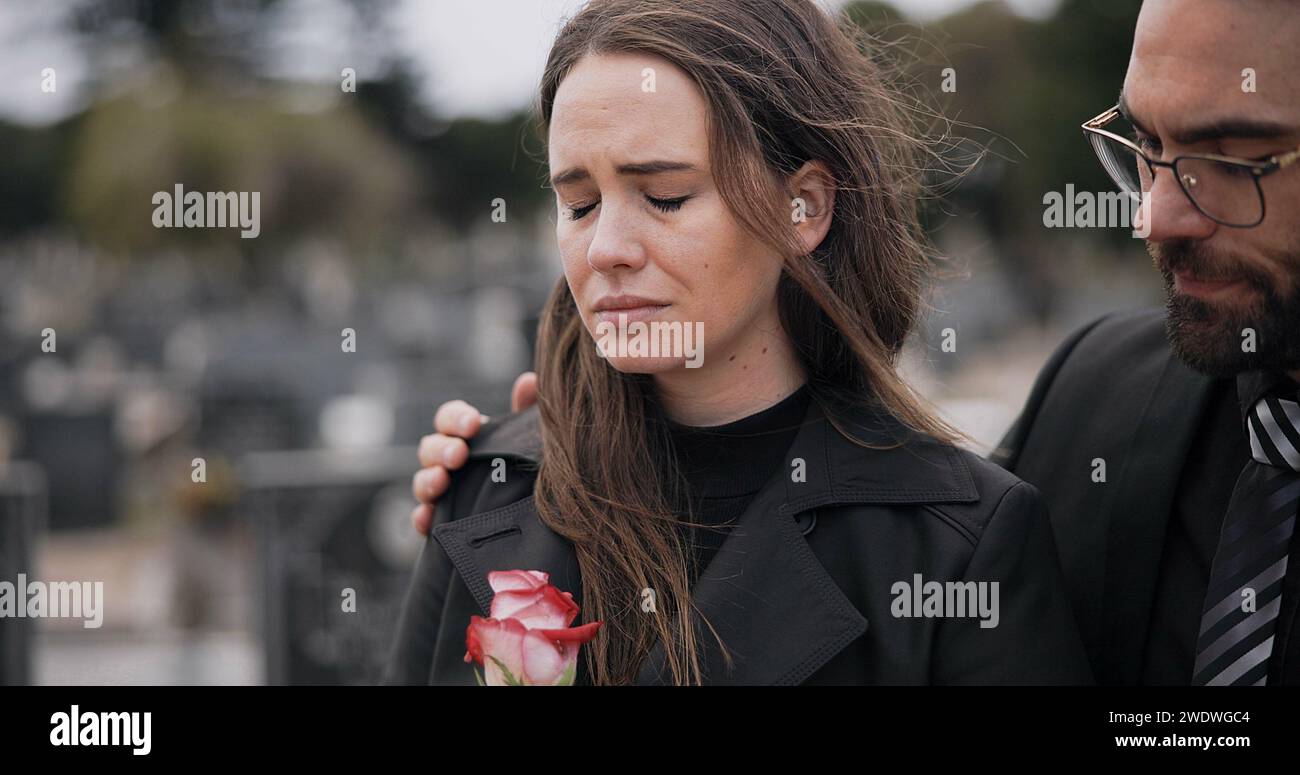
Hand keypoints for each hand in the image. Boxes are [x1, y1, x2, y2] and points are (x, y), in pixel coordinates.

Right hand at [410, 371, 538, 534]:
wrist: (533, 517)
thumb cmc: (523, 466)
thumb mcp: (527, 438)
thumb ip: (527, 410)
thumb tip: (529, 381)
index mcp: (467, 437)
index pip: (449, 418)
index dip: (456, 418)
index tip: (474, 423)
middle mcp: (449, 462)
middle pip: (430, 448)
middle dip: (442, 448)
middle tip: (459, 454)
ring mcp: (442, 493)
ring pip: (422, 482)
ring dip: (427, 479)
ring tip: (441, 481)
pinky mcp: (442, 524)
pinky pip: (424, 521)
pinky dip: (423, 519)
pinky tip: (428, 519)